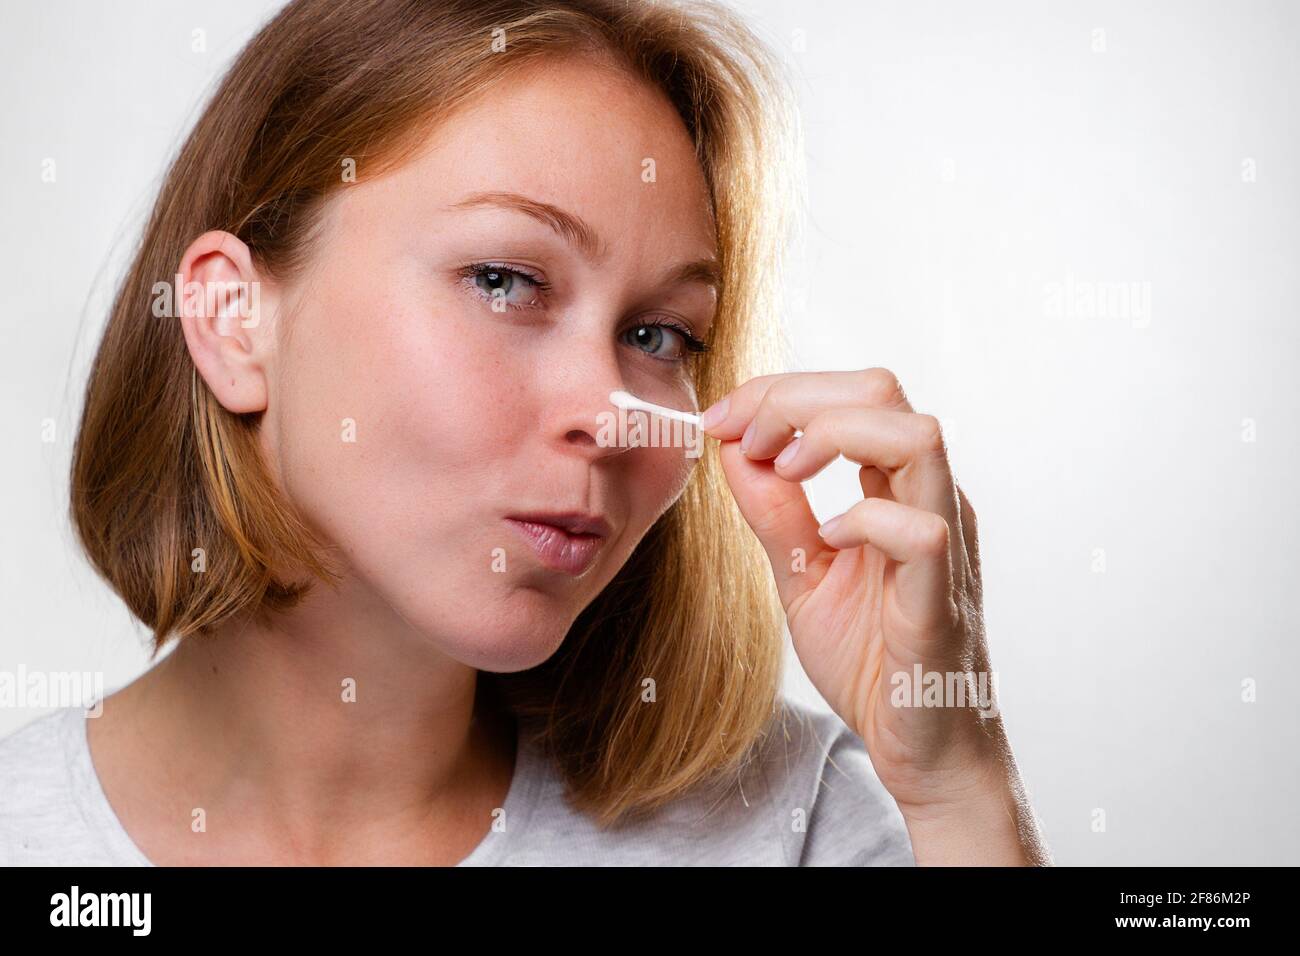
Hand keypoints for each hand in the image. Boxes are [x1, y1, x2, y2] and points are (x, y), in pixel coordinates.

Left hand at [700, 368, 1011, 820]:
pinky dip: (865, 521)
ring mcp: (945, 543)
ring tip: (781, 471)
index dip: (777, 392)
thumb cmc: (871, 661)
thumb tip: (732, 447)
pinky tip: (830, 542)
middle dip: (796, 395)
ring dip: (832, 435)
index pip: (851, 394)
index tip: (718, 420)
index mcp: (899, 487)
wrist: (917, 748)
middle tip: (741, 437)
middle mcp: (931, 499)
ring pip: (919, 435)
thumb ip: (773, 511)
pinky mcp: (940, 597)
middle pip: (884, 388)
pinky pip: (922, 532)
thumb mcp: (802, 571)